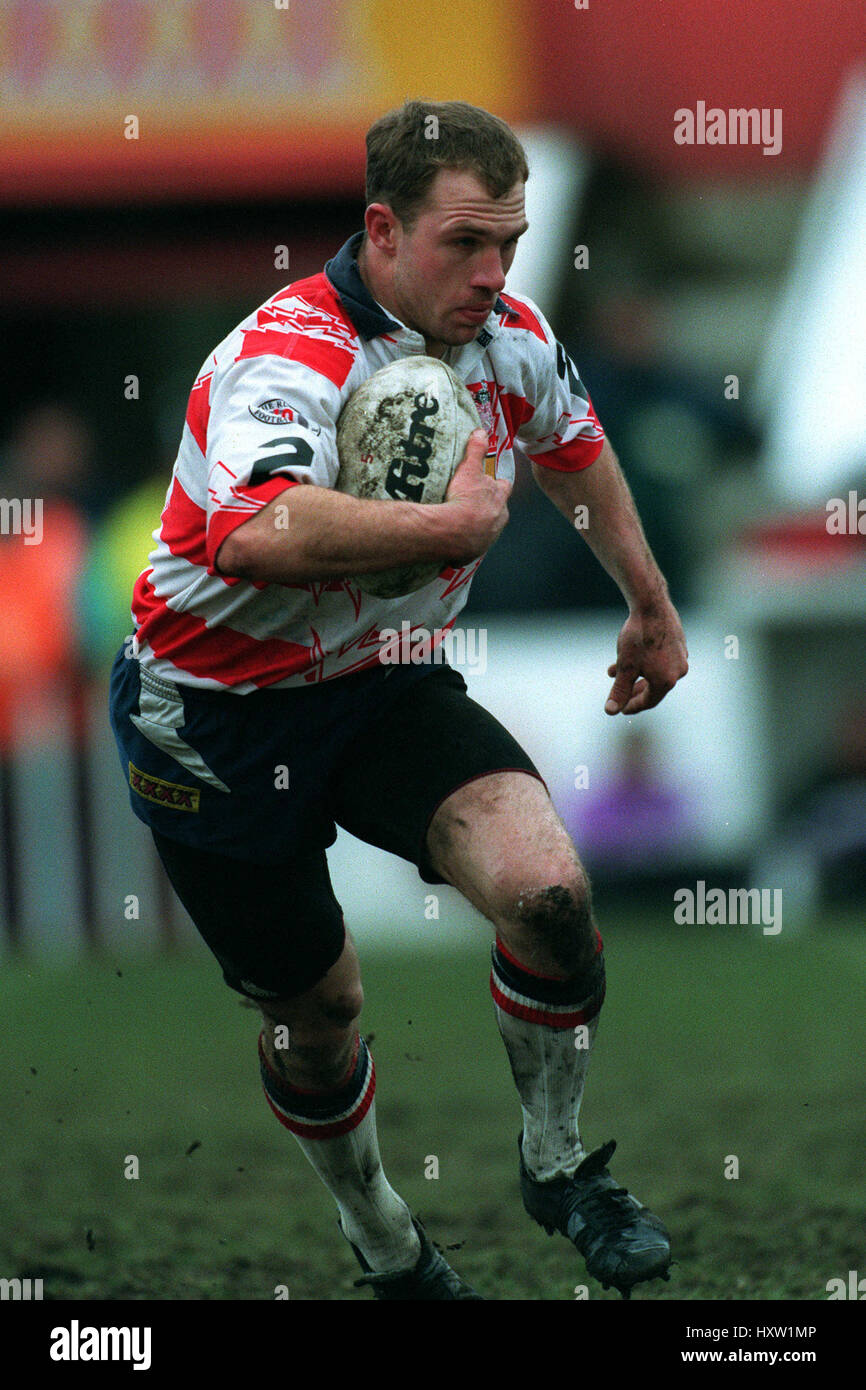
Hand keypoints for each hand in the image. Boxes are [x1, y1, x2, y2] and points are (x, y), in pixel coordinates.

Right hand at [443, 429, 511, 561]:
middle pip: (497, 510)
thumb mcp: (468, 469)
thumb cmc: (462, 499)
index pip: (504, 488)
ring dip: (476, 526)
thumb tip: (482, 431)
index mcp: (500, 500)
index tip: (488, 482)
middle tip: (470, 503)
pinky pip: (470, 547)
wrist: (450, 531)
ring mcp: (487, 539)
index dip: (497, 484)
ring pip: (486, 530)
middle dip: (487, 507)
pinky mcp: (473, 552)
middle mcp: (498, 521)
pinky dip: (464, 544)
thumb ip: (476, 449)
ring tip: (459, 521)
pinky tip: (453, 540)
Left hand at [605, 601, 688, 714]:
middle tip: (620, 695)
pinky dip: (645, 662)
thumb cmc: (638, 638)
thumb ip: (619, 691)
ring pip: (656, 672)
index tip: (621, 709)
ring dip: (635, 674)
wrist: (651, 606)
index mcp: (667, 681)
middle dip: (634, 691)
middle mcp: (679, 671)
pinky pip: (662, 659)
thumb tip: (611, 711)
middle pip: (654, 688)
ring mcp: (681, 656)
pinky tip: (631, 655)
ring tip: (614, 671)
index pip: (649, 701)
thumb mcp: (625, 668)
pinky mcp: (679, 643)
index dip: (632, 706)